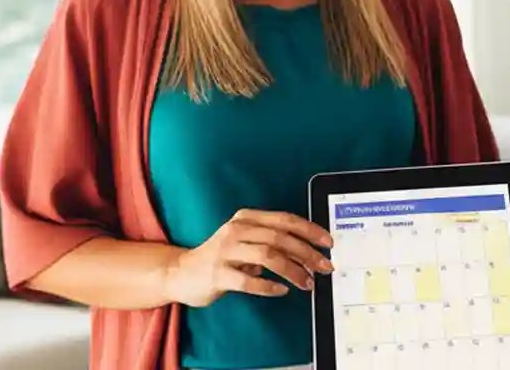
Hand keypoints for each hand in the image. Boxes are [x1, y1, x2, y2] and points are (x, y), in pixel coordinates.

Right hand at [164, 209, 333, 306]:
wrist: (181, 273)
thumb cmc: (221, 258)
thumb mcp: (246, 242)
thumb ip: (272, 243)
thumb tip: (309, 254)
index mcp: (247, 218)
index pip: (285, 219)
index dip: (309, 230)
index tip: (328, 242)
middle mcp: (236, 230)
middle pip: (280, 238)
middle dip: (307, 253)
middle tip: (324, 267)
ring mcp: (225, 251)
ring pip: (268, 256)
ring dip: (293, 271)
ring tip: (307, 283)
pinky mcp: (217, 273)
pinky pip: (248, 281)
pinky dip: (269, 286)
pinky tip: (282, 291)